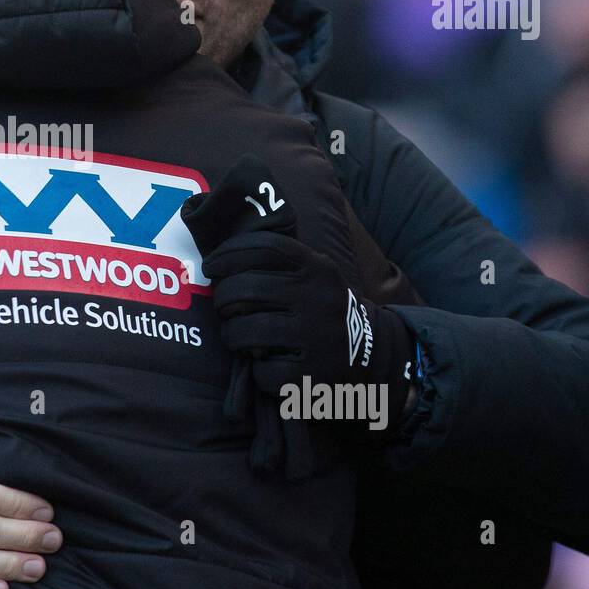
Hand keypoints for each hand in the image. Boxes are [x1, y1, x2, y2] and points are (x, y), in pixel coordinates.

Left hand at [183, 155, 414, 479]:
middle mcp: (309, 293)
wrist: (382, 367)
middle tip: (239, 316)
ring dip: (241, 344)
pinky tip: (279, 373)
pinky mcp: (311, 373)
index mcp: (307, 264)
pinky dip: (262, 377)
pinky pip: (260, 372)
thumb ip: (270, 253)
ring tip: (259, 346)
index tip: (218, 276)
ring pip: (240, 335)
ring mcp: (310, 333)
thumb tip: (205, 210)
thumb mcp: (309, 274)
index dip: (222, 267)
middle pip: (232, 294)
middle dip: (228, 308)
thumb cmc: (328, 316)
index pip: (244, 253)